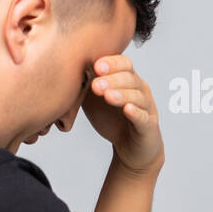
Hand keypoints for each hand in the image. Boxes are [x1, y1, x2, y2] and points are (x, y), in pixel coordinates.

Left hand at [81, 54, 163, 174]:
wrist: (130, 148)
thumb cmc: (112, 119)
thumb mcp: (94, 99)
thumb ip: (84, 85)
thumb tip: (64, 69)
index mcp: (127, 80)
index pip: (124, 63)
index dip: (111, 63)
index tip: (96, 67)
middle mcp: (139, 90)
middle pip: (130, 78)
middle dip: (112, 80)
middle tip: (96, 85)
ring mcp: (146, 108)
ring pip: (137, 97)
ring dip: (122, 94)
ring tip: (108, 96)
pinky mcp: (148, 126)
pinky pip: (143, 117)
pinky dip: (136, 112)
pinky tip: (127, 109)